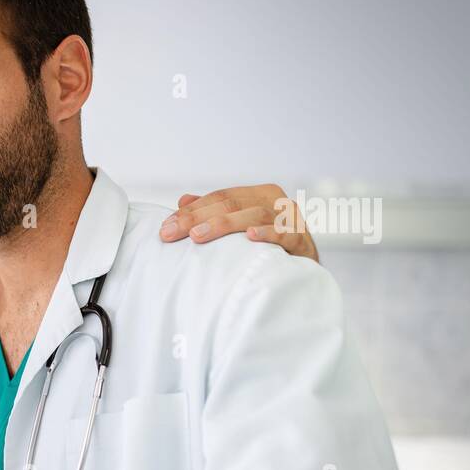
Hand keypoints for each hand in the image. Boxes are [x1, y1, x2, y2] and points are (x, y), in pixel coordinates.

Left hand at [161, 184, 318, 262]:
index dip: (190, 211)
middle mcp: (274, 201)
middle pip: (231, 204)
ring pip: (254, 214)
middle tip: (171, 233)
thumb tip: (183, 200)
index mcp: (257, 195)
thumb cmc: (268, 248)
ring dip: (224, 225)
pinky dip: (268, 234)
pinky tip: (250, 237)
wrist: (304, 274)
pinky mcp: (303, 240)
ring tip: (198, 236)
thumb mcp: (240, 227)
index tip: (165, 227)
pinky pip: (285, 234)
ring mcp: (290, 219)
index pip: (218, 198)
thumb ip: (215, 212)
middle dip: (197, 218)